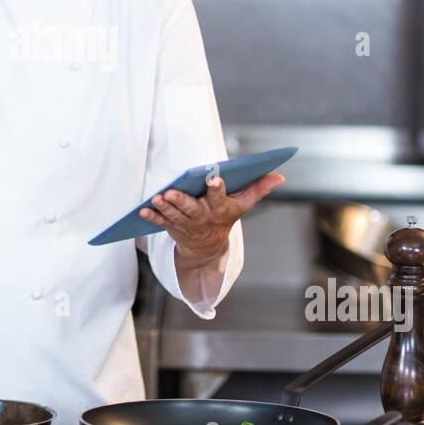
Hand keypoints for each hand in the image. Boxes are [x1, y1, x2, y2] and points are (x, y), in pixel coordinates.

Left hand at [139, 172, 285, 262]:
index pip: (219, 197)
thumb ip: (259, 189)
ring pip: (174, 215)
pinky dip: (152, 217)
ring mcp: (186, 224)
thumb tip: (280, 177)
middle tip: (170, 192)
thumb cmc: (226, 216)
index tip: (214, 178)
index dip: (217, 189)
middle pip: (191, 209)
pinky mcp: (172, 227)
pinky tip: (142, 210)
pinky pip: (160, 222)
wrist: (209, 247)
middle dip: (181, 201)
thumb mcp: (244, 204)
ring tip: (156, 198)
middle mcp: (203, 217)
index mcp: (220, 209)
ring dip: (164, 208)